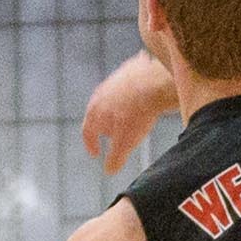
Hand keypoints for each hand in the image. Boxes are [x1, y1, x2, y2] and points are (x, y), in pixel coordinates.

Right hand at [80, 53, 176, 173]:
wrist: (154, 81)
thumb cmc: (137, 114)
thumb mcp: (126, 142)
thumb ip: (115, 158)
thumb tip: (109, 170)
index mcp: (94, 112)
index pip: (87, 132)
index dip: (91, 145)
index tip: (96, 153)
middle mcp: (100, 94)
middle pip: (98, 113)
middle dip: (104, 127)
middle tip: (113, 137)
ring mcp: (114, 80)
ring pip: (112, 98)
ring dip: (117, 109)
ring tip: (128, 118)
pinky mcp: (129, 70)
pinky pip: (129, 86)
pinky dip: (132, 95)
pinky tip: (142, 100)